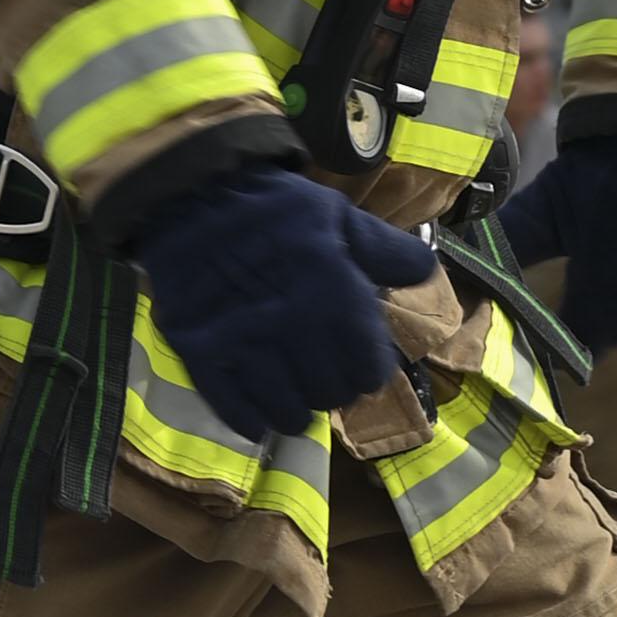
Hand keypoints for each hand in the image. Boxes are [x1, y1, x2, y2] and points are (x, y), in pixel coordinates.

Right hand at [129, 166, 434, 439]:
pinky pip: (235, 411)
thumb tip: (424, 273)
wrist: (192, 196)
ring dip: (296, 409)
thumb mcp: (339, 216)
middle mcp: (294, 327)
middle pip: (330, 396)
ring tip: (292, 392)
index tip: (359, 364)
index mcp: (334, 294)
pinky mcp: (201, 353)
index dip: (368, 372)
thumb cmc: (275, 207)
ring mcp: (244, 344)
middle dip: (333, 389)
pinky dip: (253, 420)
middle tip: (323, 376)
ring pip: (287, 413)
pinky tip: (260, 415)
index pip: (368, 371)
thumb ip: (384, 251)